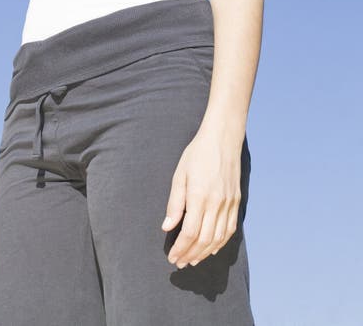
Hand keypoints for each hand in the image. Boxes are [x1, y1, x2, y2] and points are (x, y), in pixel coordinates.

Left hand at [161, 125, 243, 267]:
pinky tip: (211, 249)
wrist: (223, 139)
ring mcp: (229, 204)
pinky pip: (229, 230)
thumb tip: (167, 227)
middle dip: (191, 255)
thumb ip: (175, 203)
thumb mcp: (179, 174)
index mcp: (200, 196)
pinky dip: (220, 243)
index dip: (181, 248)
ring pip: (218, 238)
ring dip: (205, 253)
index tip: (172, 257)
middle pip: (204, 240)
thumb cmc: (197, 154)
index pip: (190, 232)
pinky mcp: (236, 202)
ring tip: (192, 260)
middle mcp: (217, 203)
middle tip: (179, 263)